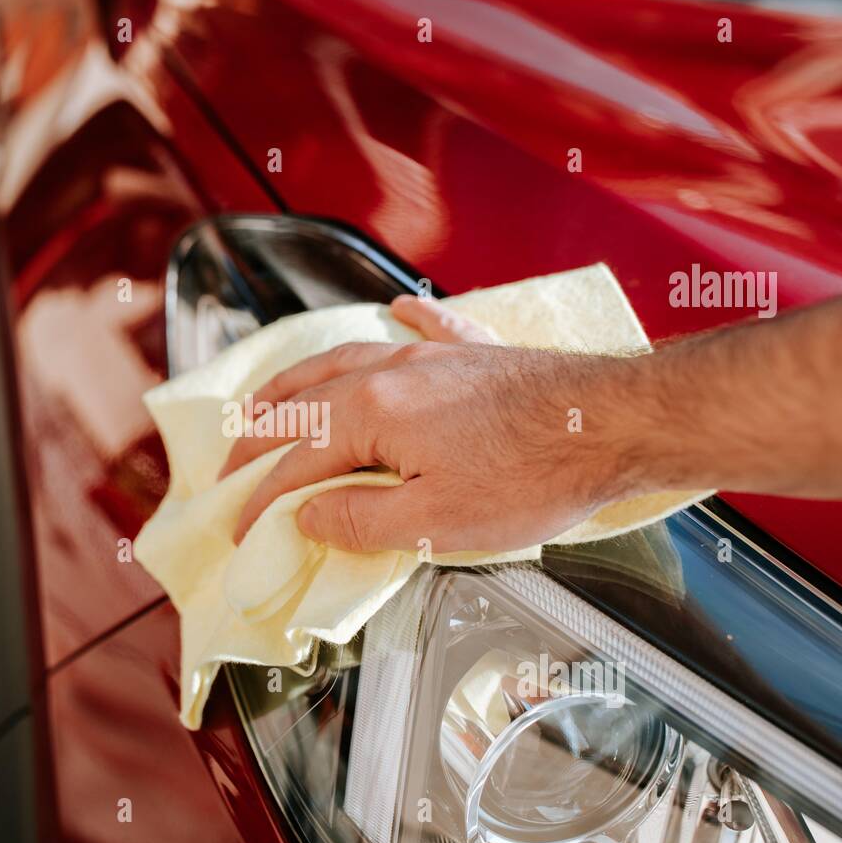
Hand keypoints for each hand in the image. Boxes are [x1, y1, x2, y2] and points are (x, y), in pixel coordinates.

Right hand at [220, 295, 633, 554]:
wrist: (614, 422)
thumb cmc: (532, 476)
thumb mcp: (435, 522)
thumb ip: (360, 520)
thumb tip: (308, 517)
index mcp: (372, 415)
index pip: (295, 464)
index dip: (260, 501)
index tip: (239, 530)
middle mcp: (390, 373)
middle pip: (303, 403)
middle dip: (257, 438)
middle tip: (227, 467)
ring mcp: (432, 358)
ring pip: (344, 360)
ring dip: (298, 384)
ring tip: (269, 401)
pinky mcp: (474, 356)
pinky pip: (426, 328)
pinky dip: (403, 323)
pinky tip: (396, 312)